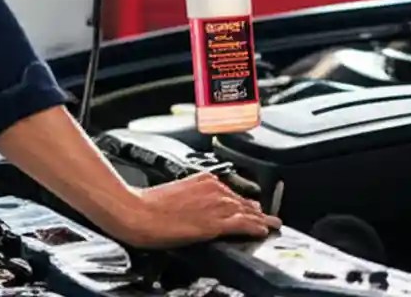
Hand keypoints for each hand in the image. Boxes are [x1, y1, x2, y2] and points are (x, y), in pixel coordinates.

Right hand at [109, 172, 281, 248]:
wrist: (138, 212)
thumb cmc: (148, 205)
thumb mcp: (174, 193)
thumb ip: (190, 196)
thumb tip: (195, 206)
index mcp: (203, 180)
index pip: (229, 191)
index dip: (243, 201)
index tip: (250, 205)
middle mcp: (213, 189)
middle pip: (242, 201)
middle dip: (256, 210)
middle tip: (268, 217)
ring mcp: (216, 205)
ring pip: (247, 212)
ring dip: (261, 219)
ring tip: (273, 224)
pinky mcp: (214, 224)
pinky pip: (243, 225)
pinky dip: (255, 227)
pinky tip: (263, 231)